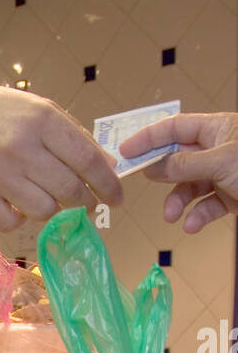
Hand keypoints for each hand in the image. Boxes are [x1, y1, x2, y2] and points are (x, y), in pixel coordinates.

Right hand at [0, 85, 122, 231]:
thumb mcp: (39, 110)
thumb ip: (74, 137)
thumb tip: (108, 169)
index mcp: (42, 120)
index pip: (88, 160)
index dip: (108, 184)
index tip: (116, 198)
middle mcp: (20, 146)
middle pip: (69, 190)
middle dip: (84, 203)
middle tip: (86, 205)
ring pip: (44, 211)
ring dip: (52, 211)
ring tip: (46, 198)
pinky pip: (12, 222)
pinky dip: (20, 219)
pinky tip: (16, 204)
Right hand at [119, 111, 237, 232]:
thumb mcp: (220, 162)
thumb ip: (184, 165)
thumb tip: (152, 166)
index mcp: (218, 129)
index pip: (175, 127)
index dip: (149, 137)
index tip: (125, 150)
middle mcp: (219, 149)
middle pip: (179, 158)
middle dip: (162, 174)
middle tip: (141, 182)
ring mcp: (224, 174)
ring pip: (190, 186)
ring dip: (178, 202)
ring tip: (172, 216)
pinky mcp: (231, 197)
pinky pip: (207, 206)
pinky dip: (198, 216)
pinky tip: (192, 225)